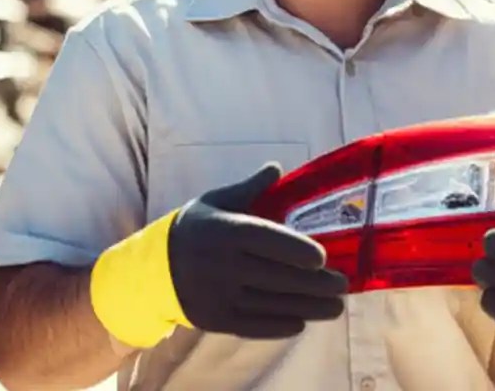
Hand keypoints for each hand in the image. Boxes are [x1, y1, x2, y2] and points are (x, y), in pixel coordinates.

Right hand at [167, 163, 348, 338]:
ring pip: (272, 304)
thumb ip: (249, 188)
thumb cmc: (193, 229)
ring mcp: (220, 295)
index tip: (323, 259)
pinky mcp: (216, 320)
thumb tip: (276, 168)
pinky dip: (281, 325)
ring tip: (335, 308)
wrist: (152, 269)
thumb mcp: (216, 202)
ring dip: (308, 308)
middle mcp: (225, 265)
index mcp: (228, 231)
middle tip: (343, 286)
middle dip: (315, 285)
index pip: (268, 241)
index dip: (297, 251)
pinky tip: (303, 321)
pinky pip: (255, 325)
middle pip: (278, 277)